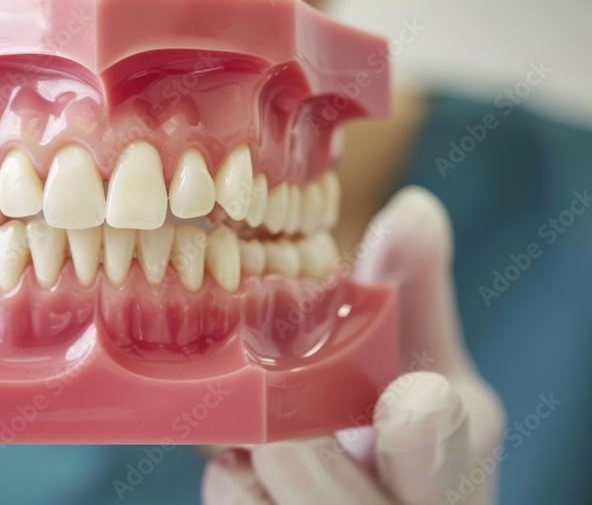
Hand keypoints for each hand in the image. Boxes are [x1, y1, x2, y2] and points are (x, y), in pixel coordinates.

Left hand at [202, 187, 505, 504]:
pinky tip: (241, 459)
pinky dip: (233, 483)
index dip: (428, 437)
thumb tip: (411, 207)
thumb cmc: (391, 403)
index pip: (448, 459)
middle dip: (311, 466)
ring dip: (258, 474)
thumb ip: (414, 285)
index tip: (409, 400)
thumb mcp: (417, 347)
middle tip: (280, 436)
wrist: (369, 477)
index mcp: (452, 458)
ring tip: (261, 440)